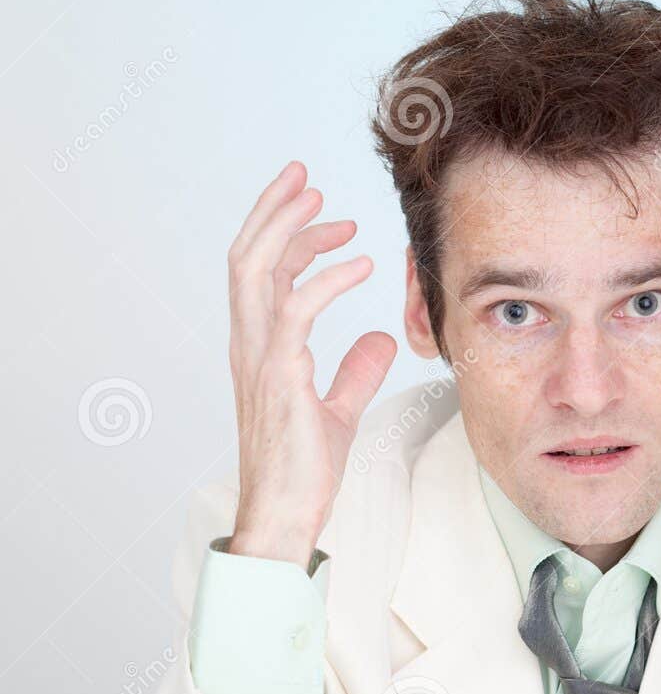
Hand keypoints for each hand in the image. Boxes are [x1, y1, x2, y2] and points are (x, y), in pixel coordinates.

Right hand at [227, 160, 396, 563]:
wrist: (285, 516)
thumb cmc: (303, 472)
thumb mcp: (339, 410)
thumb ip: (355, 372)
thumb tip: (380, 340)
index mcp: (258, 349)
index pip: (259, 274)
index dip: (284, 234)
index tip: (320, 210)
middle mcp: (250, 346)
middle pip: (247, 256)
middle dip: (274, 209)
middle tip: (306, 177)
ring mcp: (260, 359)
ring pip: (257, 270)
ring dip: (291, 229)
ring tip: (328, 207)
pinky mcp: (281, 375)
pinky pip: (296, 309)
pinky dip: (328, 277)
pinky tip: (360, 263)